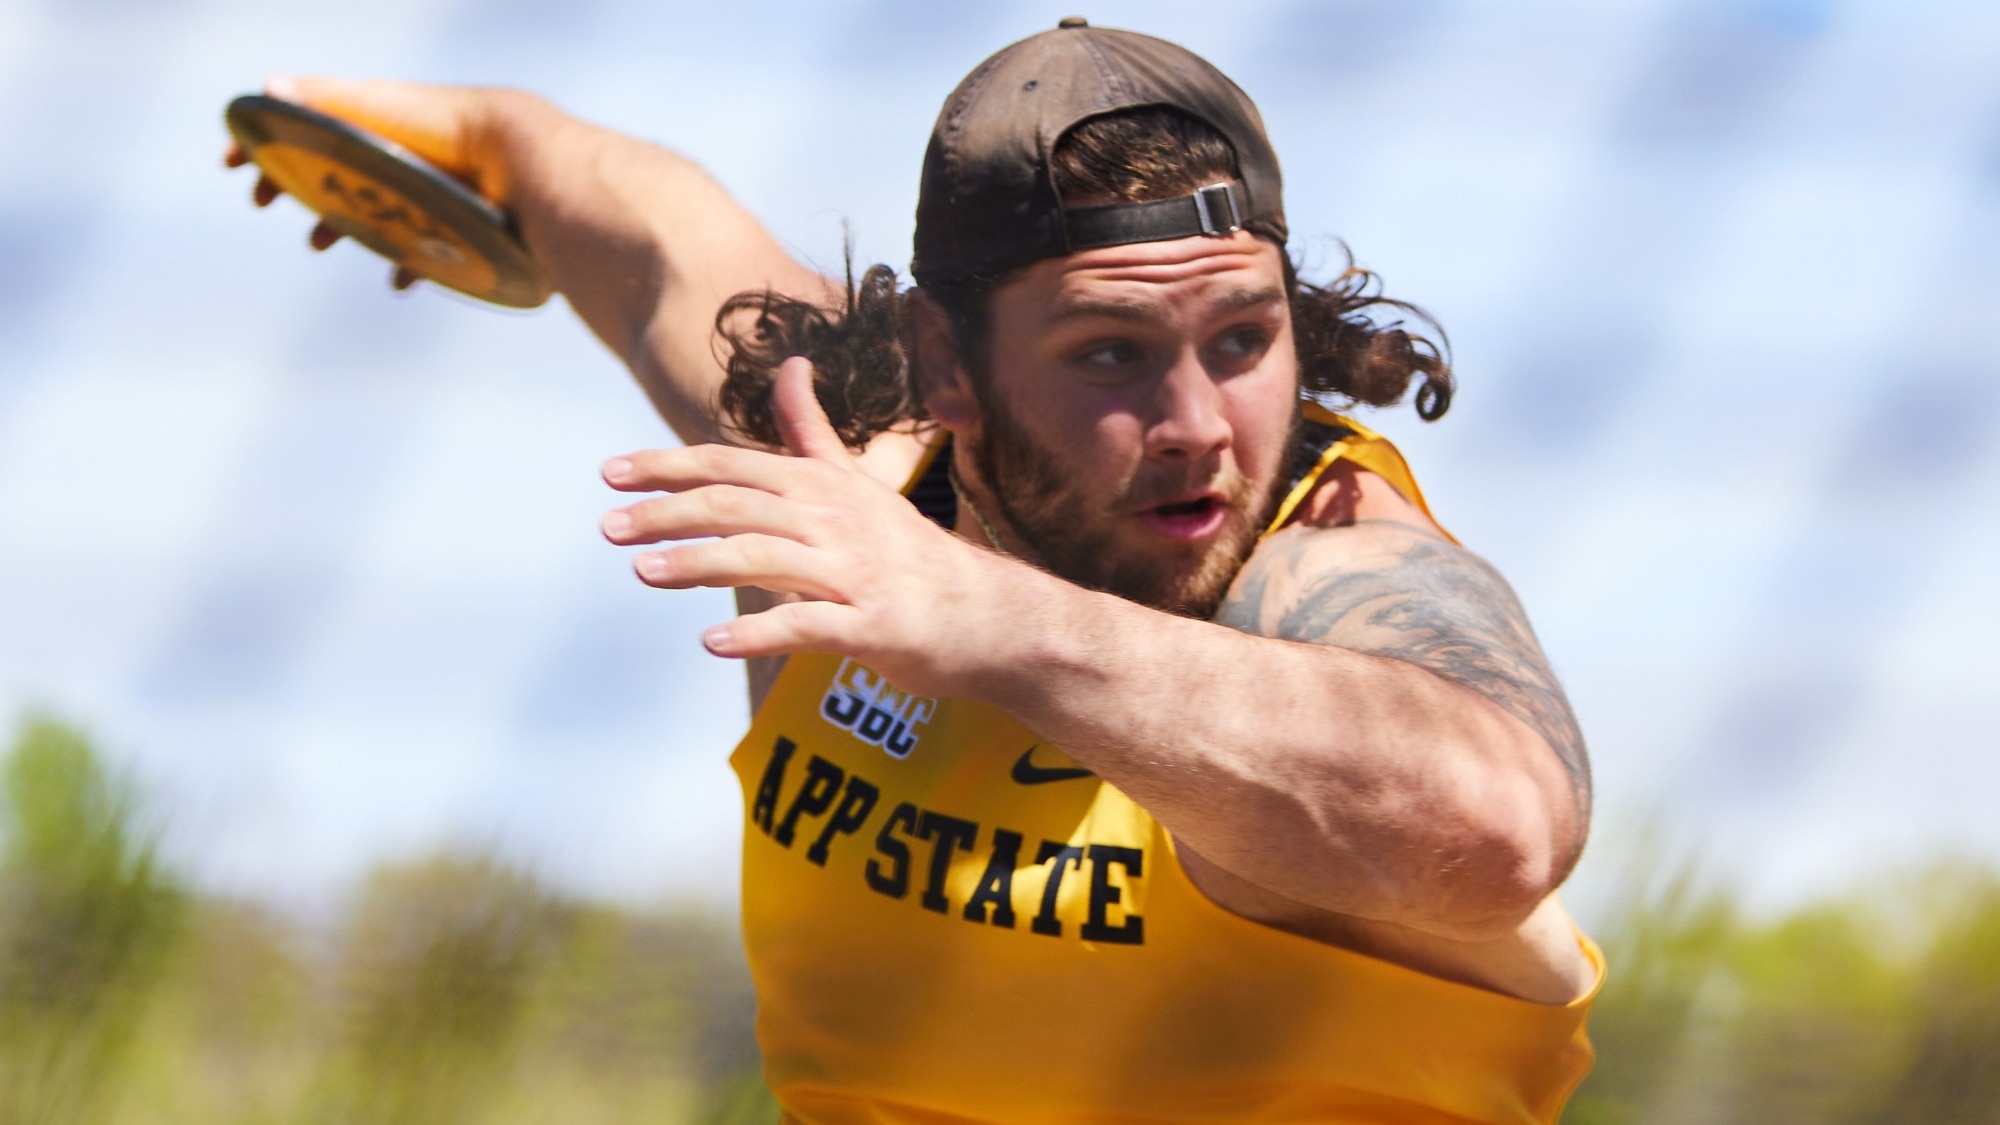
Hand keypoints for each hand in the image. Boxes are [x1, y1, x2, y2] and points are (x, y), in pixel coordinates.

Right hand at [224, 76, 519, 289]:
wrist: (525, 163)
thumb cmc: (448, 131)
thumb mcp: (377, 109)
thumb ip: (324, 101)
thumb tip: (265, 90)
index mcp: (377, 122)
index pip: (308, 127)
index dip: (267, 143)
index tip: (231, 167)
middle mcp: (402, 152)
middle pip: (335, 168)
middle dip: (295, 185)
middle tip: (262, 204)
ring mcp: (431, 189)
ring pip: (374, 211)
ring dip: (339, 225)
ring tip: (317, 241)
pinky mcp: (461, 224)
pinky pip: (426, 250)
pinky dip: (406, 265)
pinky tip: (399, 280)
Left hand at [599, 357, 1027, 697]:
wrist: (989, 616)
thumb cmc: (911, 556)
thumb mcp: (858, 483)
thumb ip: (811, 431)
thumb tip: (791, 365)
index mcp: (823, 486)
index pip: (733, 464)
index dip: (670, 466)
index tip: (612, 472)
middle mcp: (833, 520)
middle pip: (736, 504)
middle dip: (667, 512)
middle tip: (608, 526)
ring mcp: (853, 572)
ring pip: (762, 558)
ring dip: (698, 563)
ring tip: (643, 574)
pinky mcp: (871, 624)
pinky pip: (807, 625)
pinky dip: (758, 634)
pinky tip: (713, 643)